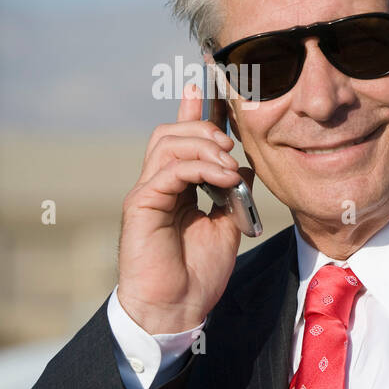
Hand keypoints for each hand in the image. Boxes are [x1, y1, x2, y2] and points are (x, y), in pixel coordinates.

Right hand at [116, 82, 254, 333]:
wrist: (178, 308)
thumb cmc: (200, 271)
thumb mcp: (228, 225)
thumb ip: (234, 193)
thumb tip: (247, 165)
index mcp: (179, 186)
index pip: (185, 137)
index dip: (197, 109)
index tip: (210, 81)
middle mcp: (159, 184)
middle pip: (173, 132)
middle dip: (206, 128)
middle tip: (233, 145)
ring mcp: (148, 192)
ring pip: (168, 144)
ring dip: (205, 147)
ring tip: (231, 166)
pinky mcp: (141, 205)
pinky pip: (168, 171)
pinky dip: (200, 168)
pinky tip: (224, 178)